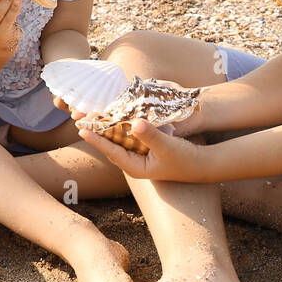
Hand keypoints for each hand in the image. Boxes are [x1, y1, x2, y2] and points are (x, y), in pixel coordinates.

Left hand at [77, 119, 208, 182]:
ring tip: (91, 113)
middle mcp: (132, 162)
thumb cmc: (185, 158)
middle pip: (109, 144)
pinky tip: (113, 113)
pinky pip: (126, 135)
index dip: (95, 139)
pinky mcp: (143, 148)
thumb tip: (135, 123)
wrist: (201, 164)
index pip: (110, 150)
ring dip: (105, 126)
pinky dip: (119, 125)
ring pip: (116, 138)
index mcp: (134, 167)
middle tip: (80, 117)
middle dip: (96, 130)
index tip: (81, 129)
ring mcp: (137, 155)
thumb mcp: (167, 146)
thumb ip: (151, 135)